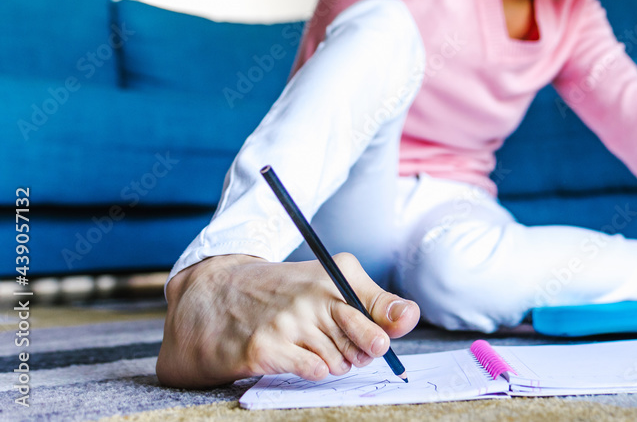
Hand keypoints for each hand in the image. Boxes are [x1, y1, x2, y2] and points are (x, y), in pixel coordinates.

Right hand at [156, 253, 419, 387]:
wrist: (217, 298)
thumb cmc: (286, 296)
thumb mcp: (331, 285)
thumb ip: (376, 303)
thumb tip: (410, 317)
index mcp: (335, 274)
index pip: (379, 309)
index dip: (385, 330)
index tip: (382, 341)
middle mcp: (313, 293)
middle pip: (366, 340)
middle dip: (362, 352)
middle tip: (350, 349)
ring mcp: (289, 320)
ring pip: (341, 361)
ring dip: (334, 362)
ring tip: (312, 346)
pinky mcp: (266, 347)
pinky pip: (313, 372)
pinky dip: (314, 371)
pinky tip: (301, 359)